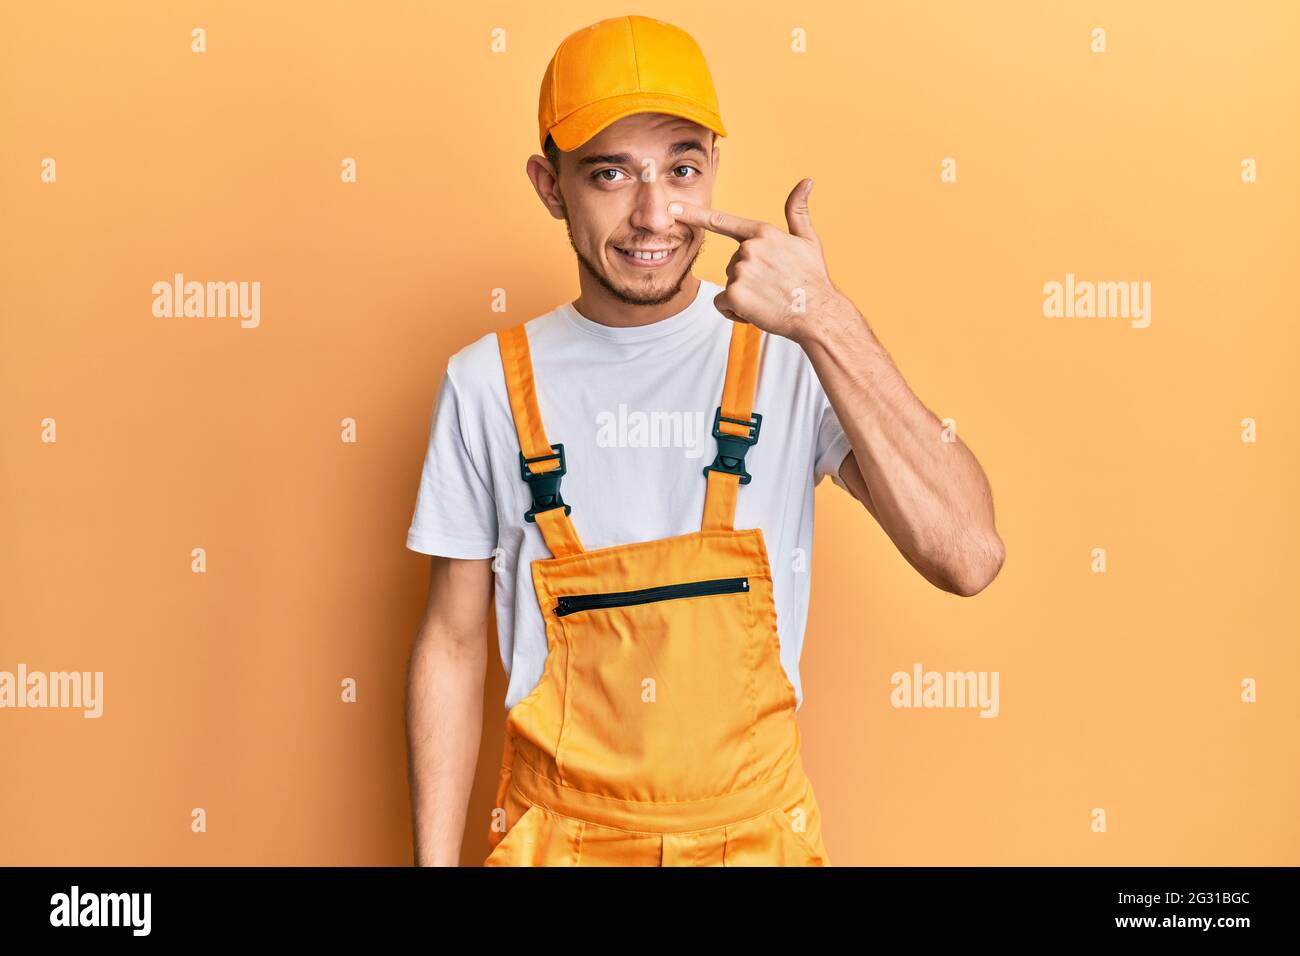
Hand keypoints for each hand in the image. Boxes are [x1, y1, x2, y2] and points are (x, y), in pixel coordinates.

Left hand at [668, 179, 840, 340]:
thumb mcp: (808, 240)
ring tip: (769, 300)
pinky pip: (722, 304)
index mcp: (763, 233)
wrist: (817, 313)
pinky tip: (758, 312)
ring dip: (743, 297)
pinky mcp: (735, 294)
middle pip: (732, 265)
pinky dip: (735, 312)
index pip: (722, 221)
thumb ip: (798, 211)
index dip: (694, 214)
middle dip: (747, 278)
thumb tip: (806, 181)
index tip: (672, 208)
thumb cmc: (812, 278)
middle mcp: (749, 248)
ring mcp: (740, 271)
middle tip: (773, 287)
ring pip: (729, 286)